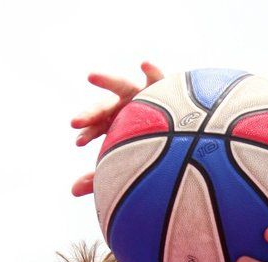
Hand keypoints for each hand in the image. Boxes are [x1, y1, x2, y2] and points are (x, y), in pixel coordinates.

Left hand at [71, 62, 164, 195]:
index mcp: (122, 122)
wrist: (195, 135)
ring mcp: (145, 93)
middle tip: (75, 122)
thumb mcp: (135, 162)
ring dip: (106, 82)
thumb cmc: (164, 150)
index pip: (101, 126)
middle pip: (106, 108)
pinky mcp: (165, 85)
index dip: (89, 132)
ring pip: (123, 87)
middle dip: (91, 114)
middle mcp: (130, 106)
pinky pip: (159, 77)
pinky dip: (151, 70)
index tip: (78, 143)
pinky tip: (144, 64)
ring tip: (89, 77)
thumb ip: (103, 176)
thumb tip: (72, 192)